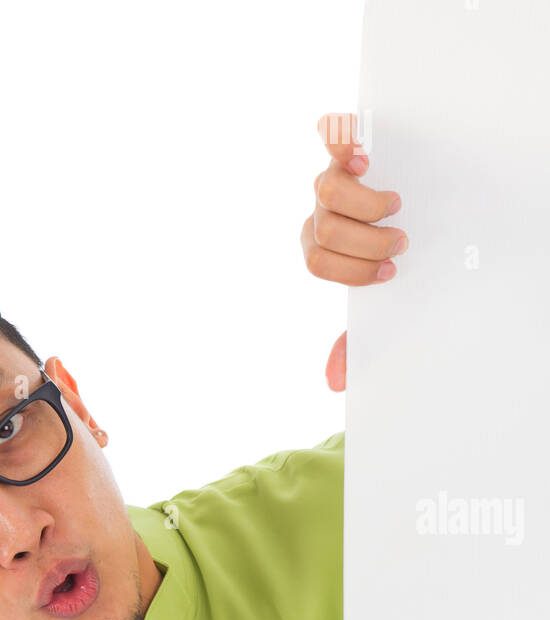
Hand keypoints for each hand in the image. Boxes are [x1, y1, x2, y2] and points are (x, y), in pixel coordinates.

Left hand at [301, 113, 408, 390]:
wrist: (379, 216)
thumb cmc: (372, 263)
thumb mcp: (365, 302)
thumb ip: (350, 339)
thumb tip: (333, 382)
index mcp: (316, 250)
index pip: (317, 263)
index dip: (352, 270)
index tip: (389, 274)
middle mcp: (316, 215)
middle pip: (324, 230)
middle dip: (366, 242)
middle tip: (399, 244)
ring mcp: (327, 183)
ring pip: (327, 190)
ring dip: (367, 203)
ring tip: (394, 207)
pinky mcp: (344, 154)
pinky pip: (332, 140)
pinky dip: (342, 144)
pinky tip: (363, 154)